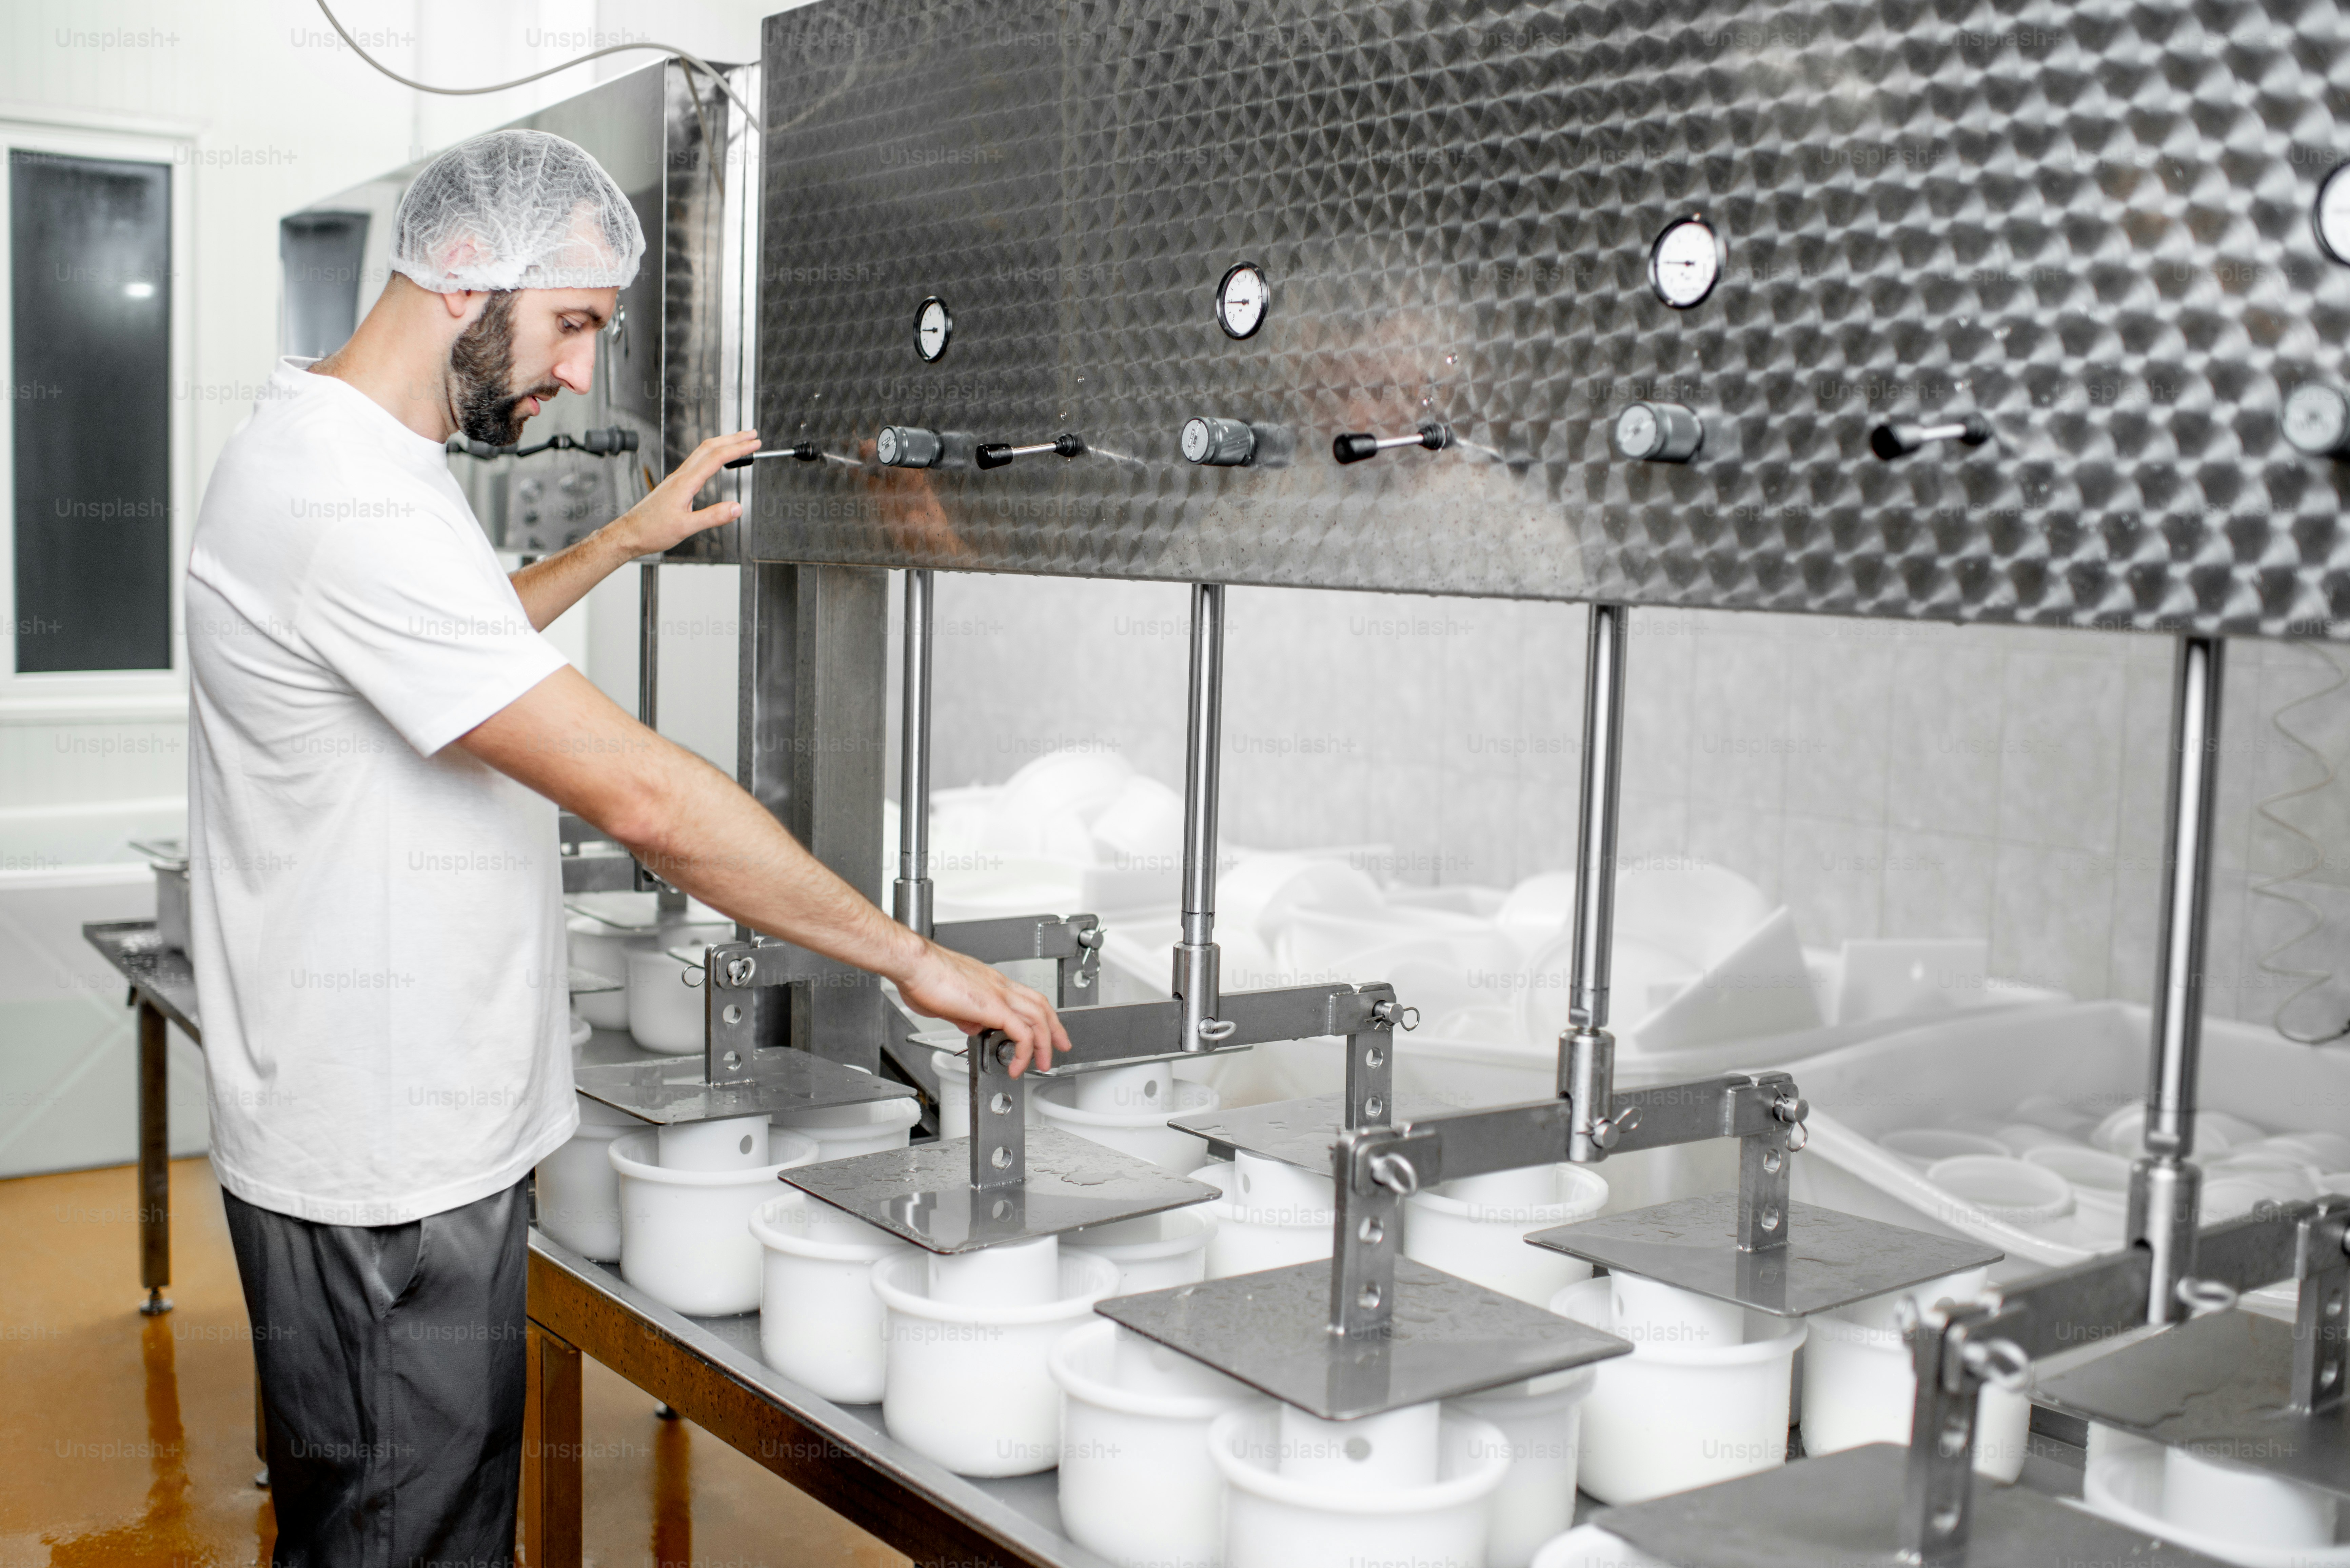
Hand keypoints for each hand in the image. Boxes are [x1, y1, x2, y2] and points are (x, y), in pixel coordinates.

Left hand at [613, 429, 759, 554]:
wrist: (630, 533)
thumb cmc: (651, 530)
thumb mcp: (686, 528)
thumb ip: (713, 516)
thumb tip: (737, 508)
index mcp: (685, 483)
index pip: (716, 458)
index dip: (738, 449)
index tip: (754, 444)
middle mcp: (681, 476)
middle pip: (709, 447)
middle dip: (733, 438)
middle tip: (752, 434)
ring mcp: (677, 479)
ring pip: (702, 452)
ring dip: (722, 443)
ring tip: (739, 441)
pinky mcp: (675, 484)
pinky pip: (697, 461)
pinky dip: (712, 454)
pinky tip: (717, 460)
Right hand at [892, 943, 1072, 1075]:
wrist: (914, 962)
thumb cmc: (922, 975)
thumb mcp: (947, 1001)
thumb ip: (963, 1014)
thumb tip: (972, 1025)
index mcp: (990, 981)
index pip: (1024, 998)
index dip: (1039, 1015)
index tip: (1041, 1030)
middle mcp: (998, 984)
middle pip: (1040, 1005)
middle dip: (1054, 1028)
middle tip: (1060, 1046)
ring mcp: (997, 993)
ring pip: (1038, 1017)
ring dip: (1045, 1043)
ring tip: (1043, 1063)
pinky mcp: (992, 1006)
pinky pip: (1020, 1033)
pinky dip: (1024, 1051)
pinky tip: (1016, 1065)